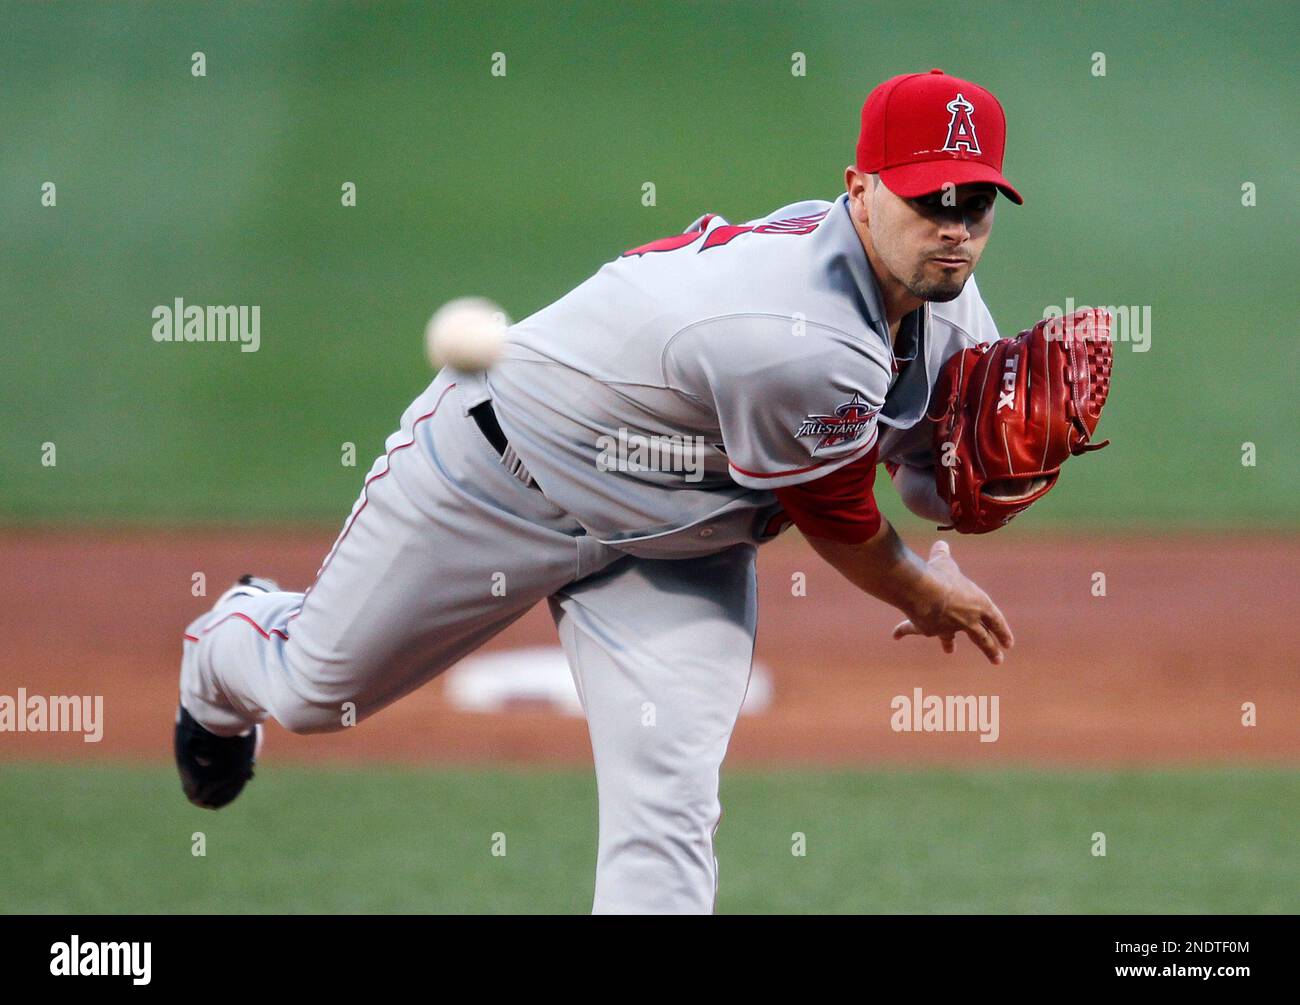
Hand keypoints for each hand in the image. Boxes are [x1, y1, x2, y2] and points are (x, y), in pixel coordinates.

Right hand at [891, 540, 1013, 664]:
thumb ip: (944, 555)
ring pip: (950, 638)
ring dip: (949, 644)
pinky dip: (904, 631)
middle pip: (982, 639)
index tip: (1009, 644)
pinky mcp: (928, 630)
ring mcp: (947, 627)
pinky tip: (895, 634)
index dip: (1003, 632)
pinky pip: (914, 629)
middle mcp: (967, 620)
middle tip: (997, 660)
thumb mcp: (945, 562)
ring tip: (949, 651)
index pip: (996, 621)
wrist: (925, 592)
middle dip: (990, 650)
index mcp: (980, 604)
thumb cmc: (941, 574)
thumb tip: (941, 544)